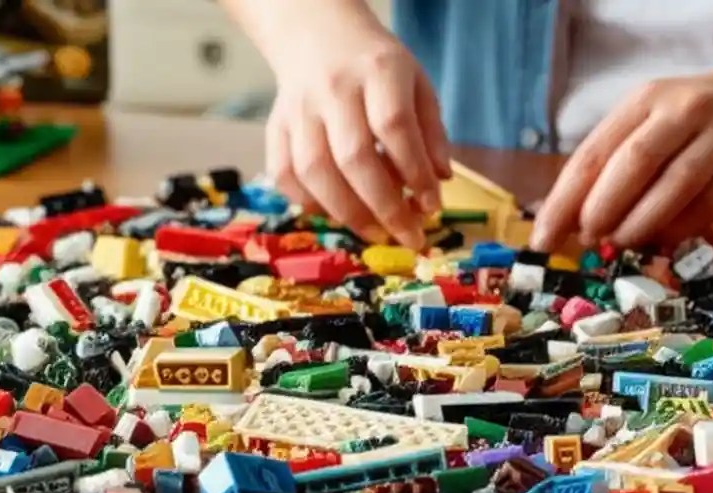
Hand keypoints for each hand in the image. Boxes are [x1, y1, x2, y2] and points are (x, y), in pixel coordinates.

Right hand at [261, 7, 451, 247]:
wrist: (316, 37)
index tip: (430, 208)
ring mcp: (298, 110)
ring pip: (314, 172)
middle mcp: (333, 90)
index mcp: (377, 70)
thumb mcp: (416, 84)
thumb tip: (437, 183)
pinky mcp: (275, 127)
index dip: (414, 174)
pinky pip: (284, 175)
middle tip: (406, 236)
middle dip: (383, 206)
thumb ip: (430, 132)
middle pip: (353, 157)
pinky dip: (307, 201)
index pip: (394, 128)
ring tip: (374, 232)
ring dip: (346, 213)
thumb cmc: (375, 68)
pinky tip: (333, 212)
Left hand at [532, 56, 712, 250]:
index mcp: (644, 100)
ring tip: (618, 243)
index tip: (542, 239)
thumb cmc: (690, 116)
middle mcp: (683, 111)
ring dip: (638, 224)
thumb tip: (563, 218)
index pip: (592, 154)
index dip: (563, 202)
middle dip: (601, 210)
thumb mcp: (648, 120)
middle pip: (633, 164)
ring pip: (674, 185)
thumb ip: (610, 162)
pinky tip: (659, 240)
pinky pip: (710, 204)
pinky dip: (678, 229)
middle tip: (586, 239)